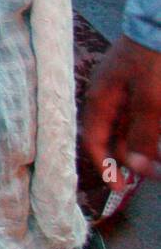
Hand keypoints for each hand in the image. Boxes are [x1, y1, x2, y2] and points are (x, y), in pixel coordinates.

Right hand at [84, 35, 160, 189]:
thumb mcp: (150, 99)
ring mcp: (126, 90)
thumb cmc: (152, 59)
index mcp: (101, 100)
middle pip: (116, 137)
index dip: (105, 166)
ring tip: (160, 159)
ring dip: (146, 144)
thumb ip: (142, 134)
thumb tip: (134, 166)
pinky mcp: (144, 85)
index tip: (120, 188)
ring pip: (132, 127)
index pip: (94, 140)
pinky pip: (144, 115)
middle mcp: (109, 97)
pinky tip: (159, 134)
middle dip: (134, 158)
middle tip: (156, 173)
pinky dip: (152, 128)